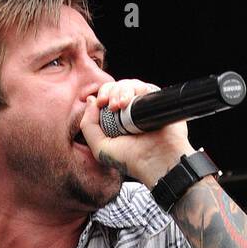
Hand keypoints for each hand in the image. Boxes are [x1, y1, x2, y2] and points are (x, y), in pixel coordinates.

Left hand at [79, 79, 195, 188]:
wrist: (157, 162)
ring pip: (130, 85)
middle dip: (110, 92)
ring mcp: (144, 106)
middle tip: (111, 105)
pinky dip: (136, 89)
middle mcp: (130, 111)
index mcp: (116, 120)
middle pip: (117, 88)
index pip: (107, 97)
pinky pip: (145, 87)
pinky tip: (131, 102)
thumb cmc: (132, 160)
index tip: (99, 103)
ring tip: (121, 105)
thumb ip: (88, 126)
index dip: (102, 95)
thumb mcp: (100, 148)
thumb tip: (90, 100)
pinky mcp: (157, 102)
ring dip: (121, 91)